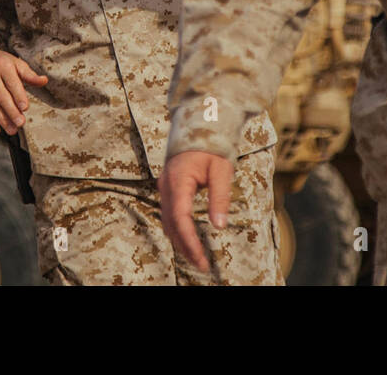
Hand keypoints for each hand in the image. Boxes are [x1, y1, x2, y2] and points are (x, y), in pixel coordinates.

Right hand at [0, 45, 47, 135]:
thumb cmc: (2, 63)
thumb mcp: (17, 64)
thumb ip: (30, 75)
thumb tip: (44, 81)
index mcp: (3, 65)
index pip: (12, 83)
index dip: (19, 96)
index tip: (25, 108)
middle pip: (1, 96)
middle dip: (11, 111)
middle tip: (20, 123)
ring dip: (2, 120)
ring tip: (12, 130)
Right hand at [158, 150, 233, 272]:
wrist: (200, 121)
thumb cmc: (213, 144)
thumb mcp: (222, 170)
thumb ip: (219, 198)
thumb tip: (219, 226)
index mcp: (178, 180)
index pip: (180, 218)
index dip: (190, 241)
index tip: (201, 259)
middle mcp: (166, 185)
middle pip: (171, 223)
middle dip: (185, 246)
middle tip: (201, 265)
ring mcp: (164, 185)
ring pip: (167, 220)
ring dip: (180, 239)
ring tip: (195, 256)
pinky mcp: (168, 185)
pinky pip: (168, 212)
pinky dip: (177, 228)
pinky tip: (187, 237)